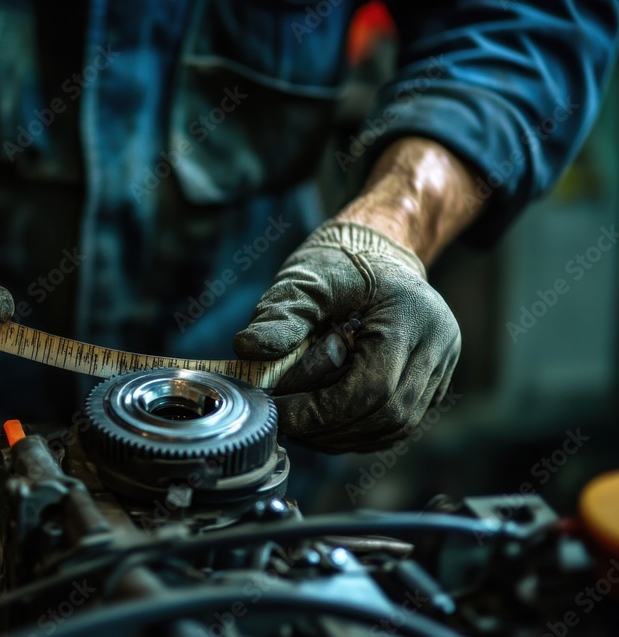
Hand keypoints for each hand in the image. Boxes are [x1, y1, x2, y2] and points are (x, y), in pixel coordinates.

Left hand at [234, 220, 459, 452]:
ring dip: (342, 435)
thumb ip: (282, 315)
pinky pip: (397, 425)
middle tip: (284, 421)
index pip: (372, 388)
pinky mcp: (433, 385)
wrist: (378, 253)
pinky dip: (357, 432)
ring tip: (300, 424)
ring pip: (395, 427)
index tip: (279, 412)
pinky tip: (323, 425)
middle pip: (387, 415)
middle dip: (329, 426)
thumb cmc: (341, 263)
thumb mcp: (307, 279)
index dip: (321, 411)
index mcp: (412, 317)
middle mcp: (438, 347)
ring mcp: (441, 368)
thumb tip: (247, 347)